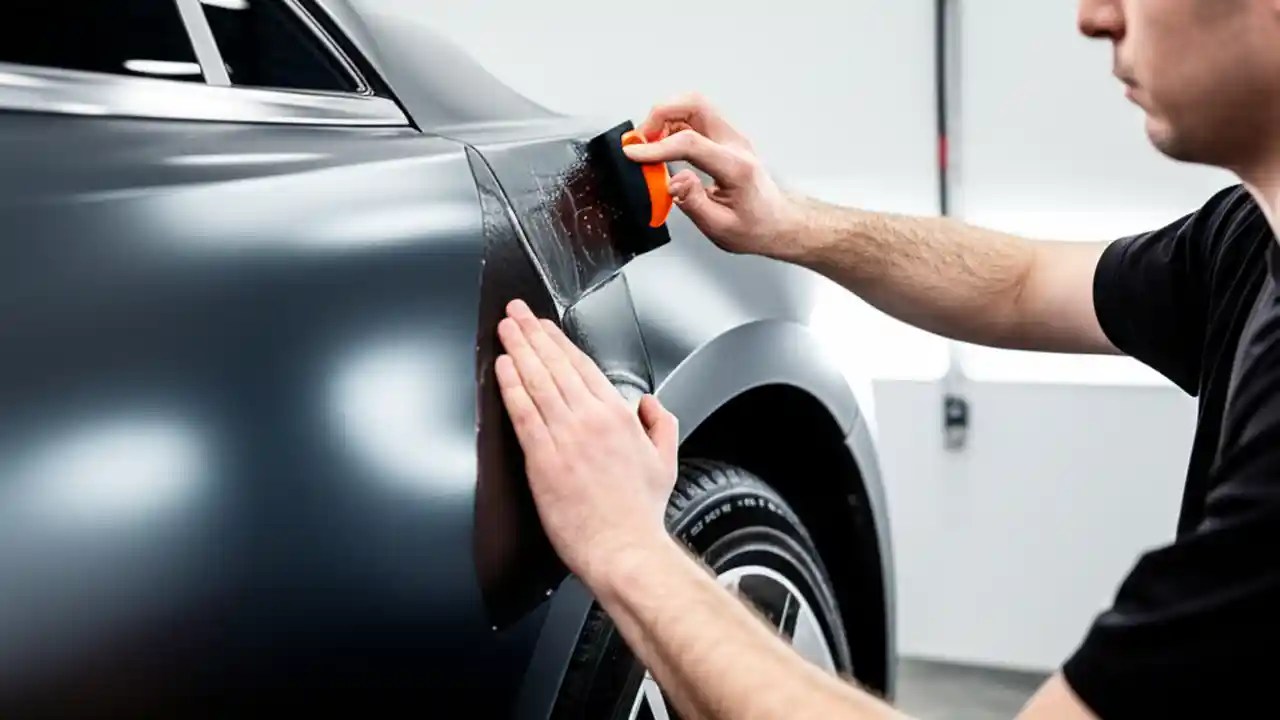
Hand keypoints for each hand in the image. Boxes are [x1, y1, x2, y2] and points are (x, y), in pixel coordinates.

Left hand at [494, 299, 679, 585]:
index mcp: (619, 416)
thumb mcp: (666, 460)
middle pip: (556, 365)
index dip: (559, 342)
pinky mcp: (543, 457)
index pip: (583, 366)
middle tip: (515, 313)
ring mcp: (565, 436)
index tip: (545, 327)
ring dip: (518, 349)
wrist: (624, 548)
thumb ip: (661, 424)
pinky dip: (511, 385)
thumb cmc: (639, 514)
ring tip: (505, 329)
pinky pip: (523, 411)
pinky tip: (501, 367)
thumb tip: (650, 404)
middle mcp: (591, 419)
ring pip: (537, 380)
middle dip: (533, 333)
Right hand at [623, 92, 804, 259]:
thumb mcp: (721, 228)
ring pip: (693, 105)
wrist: (777, 222)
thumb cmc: (755, 227)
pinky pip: (695, 117)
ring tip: (648, 143)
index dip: (656, 147)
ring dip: (665, 117)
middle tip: (641, 139)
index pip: (691, 143)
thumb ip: (694, 203)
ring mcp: (731, 138)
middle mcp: (735, 145)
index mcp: (736, 167)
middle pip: (695, 104)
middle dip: (660, 114)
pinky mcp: (724, 138)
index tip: (634, 153)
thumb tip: (673, 183)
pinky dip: (672, 124)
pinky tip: (662, 145)